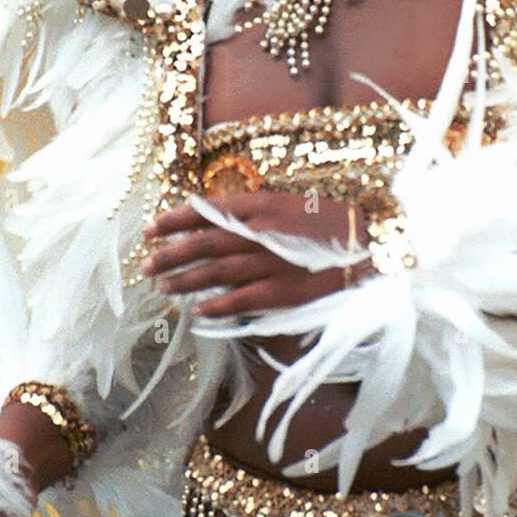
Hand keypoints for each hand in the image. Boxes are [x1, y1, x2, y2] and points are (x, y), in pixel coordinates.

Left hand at [141, 191, 361, 317]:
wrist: (370, 243)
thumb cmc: (328, 222)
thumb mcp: (288, 205)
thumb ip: (253, 213)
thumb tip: (214, 221)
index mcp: (262, 205)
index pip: (206, 211)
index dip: (174, 219)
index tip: (150, 227)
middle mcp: (260, 232)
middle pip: (203, 244)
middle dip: (170, 253)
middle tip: (146, 263)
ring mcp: (270, 263)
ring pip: (215, 273)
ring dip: (184, 280)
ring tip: (163, 287)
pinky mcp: (282, 292)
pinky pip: (240, 300)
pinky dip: (216, 305)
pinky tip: (197, 310)